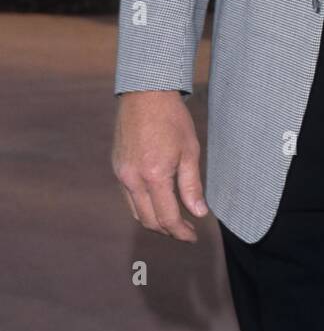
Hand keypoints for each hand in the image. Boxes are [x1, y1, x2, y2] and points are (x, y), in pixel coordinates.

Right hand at [112, 90, 207, 242]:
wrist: (145, 94)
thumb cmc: (172, 119)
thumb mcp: (190, 150)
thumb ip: (192, 185)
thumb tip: (198, 213)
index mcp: (153, 175)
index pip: (167, 217)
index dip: (180, 232)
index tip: (192, 236)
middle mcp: (132, 179)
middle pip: (148, 220)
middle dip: (168, 230)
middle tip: (186, 231)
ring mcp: (121, 174)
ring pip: (136, 211)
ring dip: (154, 220)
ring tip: (174, 219)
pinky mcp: (116, 167)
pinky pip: (128, 197)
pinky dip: (143, 205)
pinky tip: (157, 200)